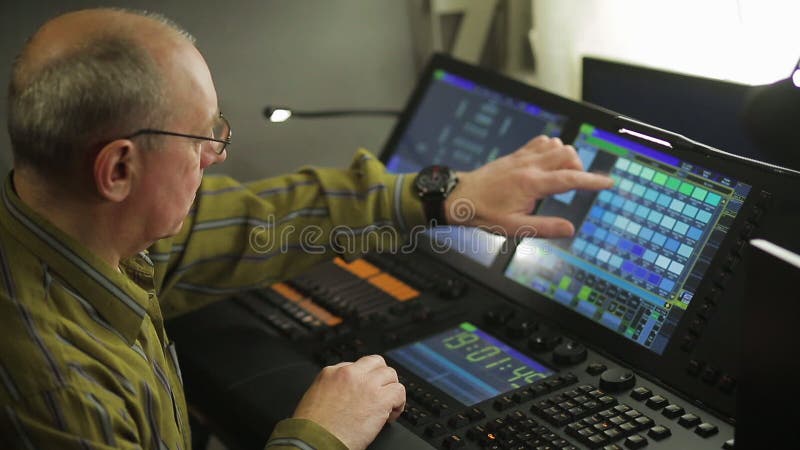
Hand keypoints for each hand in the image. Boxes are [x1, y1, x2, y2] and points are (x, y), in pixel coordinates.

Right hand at [292, 355, 404, 449]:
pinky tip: (390, 414)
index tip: (364, 392)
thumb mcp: (314, 398)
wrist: (316, 441)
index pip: (355, 366)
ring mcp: (366, 384)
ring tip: (387, 405)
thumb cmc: (312, 429)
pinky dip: (398, 404)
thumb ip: (331, 388)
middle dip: (380, 377)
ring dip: (391, 389)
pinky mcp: (379, 398)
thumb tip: (344, 392)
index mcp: (331, 372)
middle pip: (376, 362)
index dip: (363, 380)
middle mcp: (349, 373)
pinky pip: (399, 391)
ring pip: (390, 374)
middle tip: (380, 392)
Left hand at [444, 135, 613, 237]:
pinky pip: (542, 142)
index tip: (608, 183)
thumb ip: (544, 228)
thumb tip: (569, 229)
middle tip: (572, 187)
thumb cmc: (484, 213)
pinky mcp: (516, 155)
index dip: (592, 181)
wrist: (459, 197)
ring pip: (557, 145)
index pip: (570, 179)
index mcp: (531, 184)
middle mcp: (529, 166)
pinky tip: (547, 165)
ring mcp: (522, 157)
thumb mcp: (514, 228)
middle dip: (578, 169)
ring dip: (566, 158)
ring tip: (558, 178)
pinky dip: (552, 149)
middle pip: (568, 155)